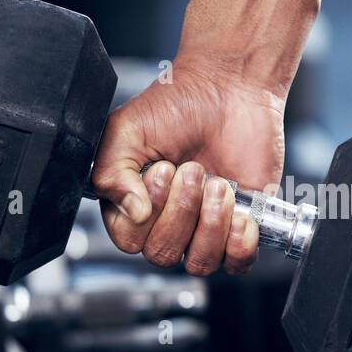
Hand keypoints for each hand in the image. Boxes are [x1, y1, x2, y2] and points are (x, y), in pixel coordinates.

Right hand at [91, 57, 285, 274]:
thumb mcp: (126, 130)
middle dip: (181, 210)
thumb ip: (110, 172)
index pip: (129, 240)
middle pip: (163, 254)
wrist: (229, 88)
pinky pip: (237, 263)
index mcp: (132, 203)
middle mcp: (167, 221)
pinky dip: (240, 243)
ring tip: (219, 183)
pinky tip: (240, 212)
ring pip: (199, 262)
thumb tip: (132, 211)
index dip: (147, 213)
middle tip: (193, 169)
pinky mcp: (241, 227)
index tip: (162, 170)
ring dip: (211, 223)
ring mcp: (204, 227)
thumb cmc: (177, 105)